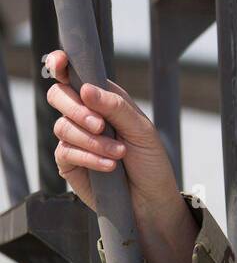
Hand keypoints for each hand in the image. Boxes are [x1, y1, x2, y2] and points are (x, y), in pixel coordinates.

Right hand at [44, 49, 177, 215]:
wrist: (150, 199)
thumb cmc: (150, 161)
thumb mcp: (142, 131)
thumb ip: (116, 107)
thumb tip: (85, 88)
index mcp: (105, 100)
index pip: (77, 76)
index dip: (62, 65)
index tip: (60, 63)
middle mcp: (86, 115)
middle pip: (59, 96)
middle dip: (77, 110)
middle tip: (101, 125)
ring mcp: (75, 138)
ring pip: (62, 126)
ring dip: (92, 141)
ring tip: (119, 153)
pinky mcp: (68, 161)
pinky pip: (65, 151)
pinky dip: (89, 157)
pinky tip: (109, 166)